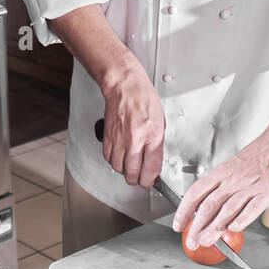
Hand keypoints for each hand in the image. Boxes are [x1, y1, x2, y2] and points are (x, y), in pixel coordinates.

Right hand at [100, 67, 164, 187]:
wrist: (125, 87)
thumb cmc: (144, 101)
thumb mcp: (160, 123)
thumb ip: (156, 146)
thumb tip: (153, 164)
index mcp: (152, 135)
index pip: (151, 169)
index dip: (150, 180)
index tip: (150, 181)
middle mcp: (135, 139)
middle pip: (132, 173)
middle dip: (137, 179)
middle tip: (140, 177)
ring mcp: (119, 139)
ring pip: (119, 169)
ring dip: (124, 171)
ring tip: (130, 166)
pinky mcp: (108, 138)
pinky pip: (109, 159)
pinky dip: (114, 162)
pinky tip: (120, 157)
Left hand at [174, 130, 268, 249]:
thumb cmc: (258, 157)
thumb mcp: (231, 168)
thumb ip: (219, 187)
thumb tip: (204, 206)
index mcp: (221, 174)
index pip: (195, 193)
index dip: (184, 211)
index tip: (178, 225)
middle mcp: (232, 181)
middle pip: (209, 205)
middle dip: (197, 226)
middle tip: (192, 241)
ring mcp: (249, 187)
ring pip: (227, 208)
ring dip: (215, 226)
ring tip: (207, 240)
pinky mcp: (266, 192)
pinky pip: (252, 207)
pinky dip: (242, 219)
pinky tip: (234, 229)